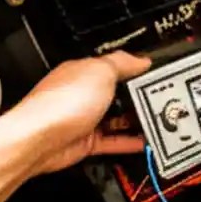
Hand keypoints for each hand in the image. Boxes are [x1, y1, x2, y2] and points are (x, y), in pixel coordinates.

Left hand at [2, 51, 151, 175]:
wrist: (39, 139)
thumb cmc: (60, 102)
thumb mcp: (100, 71)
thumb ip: (122, 63)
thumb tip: (140, 59)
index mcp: (83, 71)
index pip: (114, 67)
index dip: (135, 70)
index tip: (156, 76)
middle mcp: (82, 94)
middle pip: (117, 95)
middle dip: (138, 98)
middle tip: (162, 101)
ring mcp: (83, 119)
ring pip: (116, 120)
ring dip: (136, 121)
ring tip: (158, 122)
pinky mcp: (85, 142)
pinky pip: (112, 142)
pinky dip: (129, 142)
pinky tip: (144, 142)